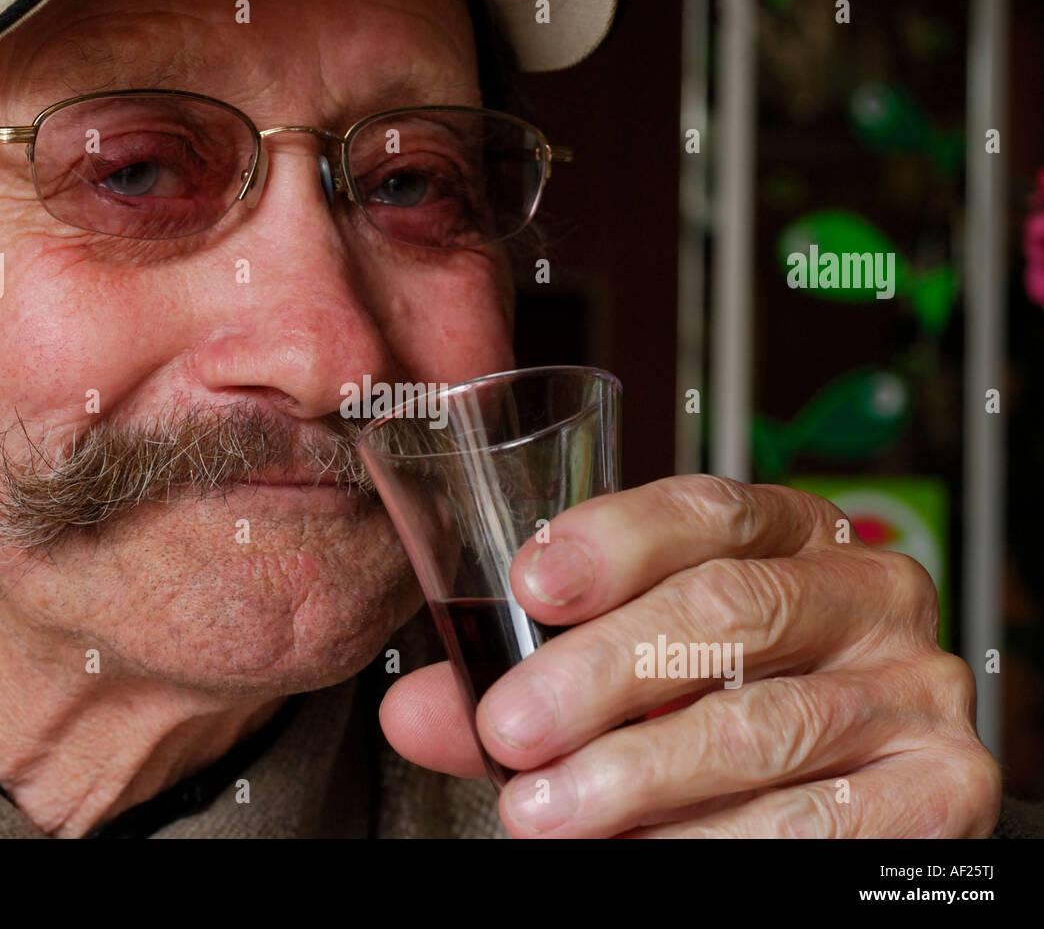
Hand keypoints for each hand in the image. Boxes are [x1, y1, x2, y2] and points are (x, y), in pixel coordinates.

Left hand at [380, 475, 1001, 836]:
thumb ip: (528, 679)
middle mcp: (865, 591)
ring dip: (636, 776)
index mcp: (790, 535)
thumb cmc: (726, 699)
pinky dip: (711, 842)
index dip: (615, 540)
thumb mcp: (633, 667)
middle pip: (727, 609)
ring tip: (546, 811)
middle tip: (512, 729)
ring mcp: (914, 688)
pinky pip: (813, 823)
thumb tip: (416, 711)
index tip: (530, 585)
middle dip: (602, 673)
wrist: (858, 787)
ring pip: (762, 725)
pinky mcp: (943, 789)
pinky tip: (640, 851)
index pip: (707, 508)